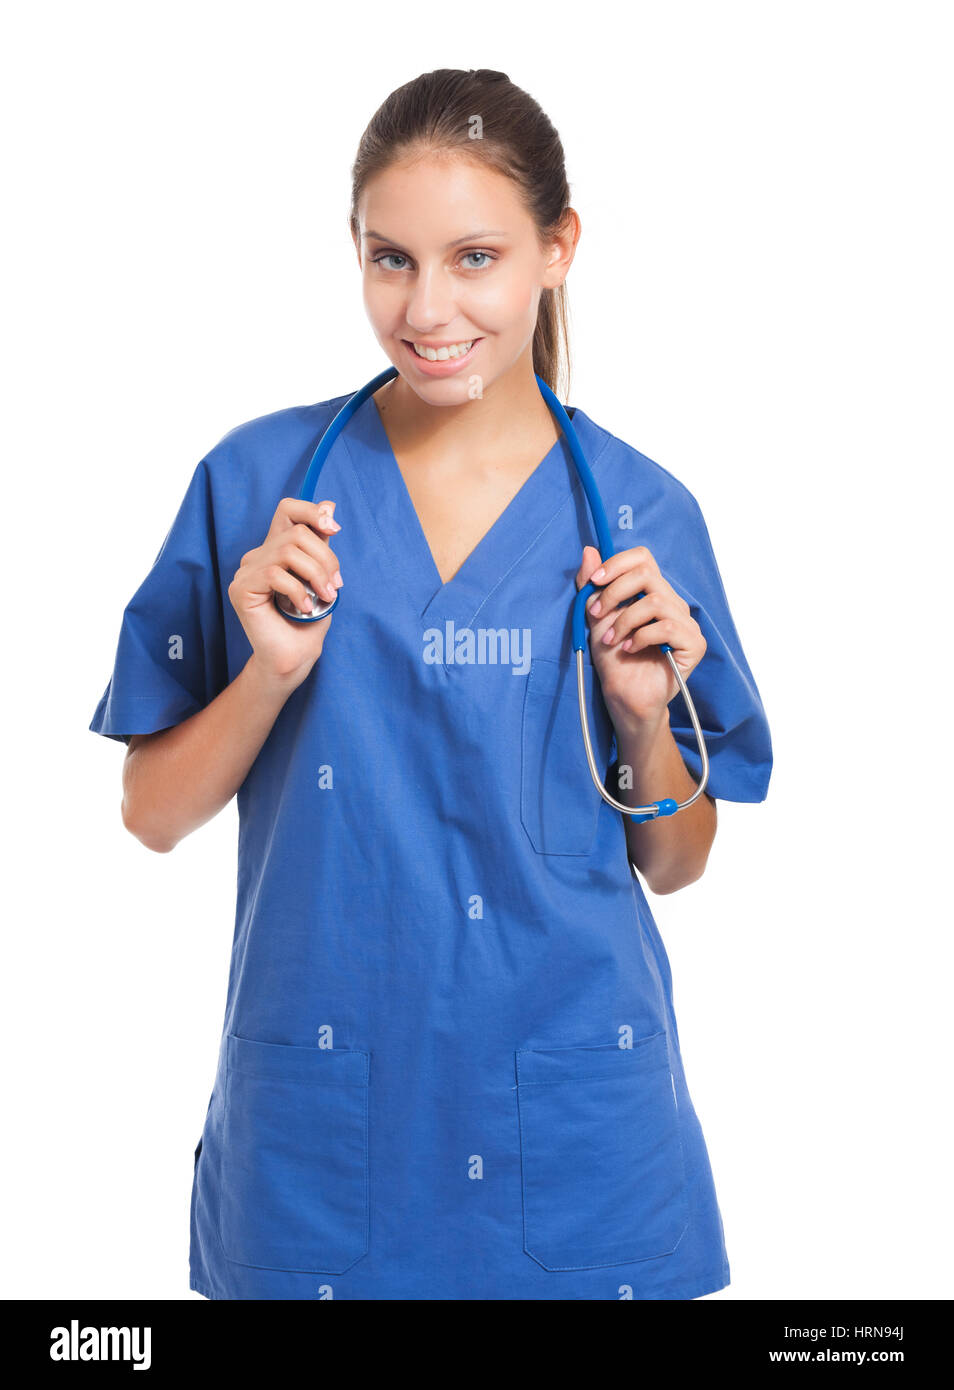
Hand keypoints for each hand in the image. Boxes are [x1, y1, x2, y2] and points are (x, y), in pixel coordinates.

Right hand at [228, 498, 342, 682]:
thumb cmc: (307, 625)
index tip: (334, 529)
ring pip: (287, 550)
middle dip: (325, 558)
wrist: (291, 661)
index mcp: (276, 550)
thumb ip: (322, 545)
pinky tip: (305, 608)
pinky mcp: (241, 589)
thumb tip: (330, 505)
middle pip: (295, 532)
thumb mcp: (323, 578)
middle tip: (335, 587)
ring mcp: (246, 571)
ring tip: (325, 597)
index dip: (312, 511)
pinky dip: (298, 591)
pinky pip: (276, 574)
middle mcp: (258, 556)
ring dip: (315, 574)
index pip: (288, 510)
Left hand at [575, 544, 705, 727]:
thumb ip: (592, 586)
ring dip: (625, 621)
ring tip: (611, 640)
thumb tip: (589, 551)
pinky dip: (642, 637)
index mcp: (652, 593)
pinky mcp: (694, 644)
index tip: (594, 581)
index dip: (617, 564)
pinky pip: (668, 627)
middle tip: (596, 614)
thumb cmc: (613, 659)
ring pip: (656, 601)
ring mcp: (686, 623)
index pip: (643, 559)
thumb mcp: (595, 618)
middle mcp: (672, 604)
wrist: (624, 697)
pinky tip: (630, 650)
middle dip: (615, 592)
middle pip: (648, 574)